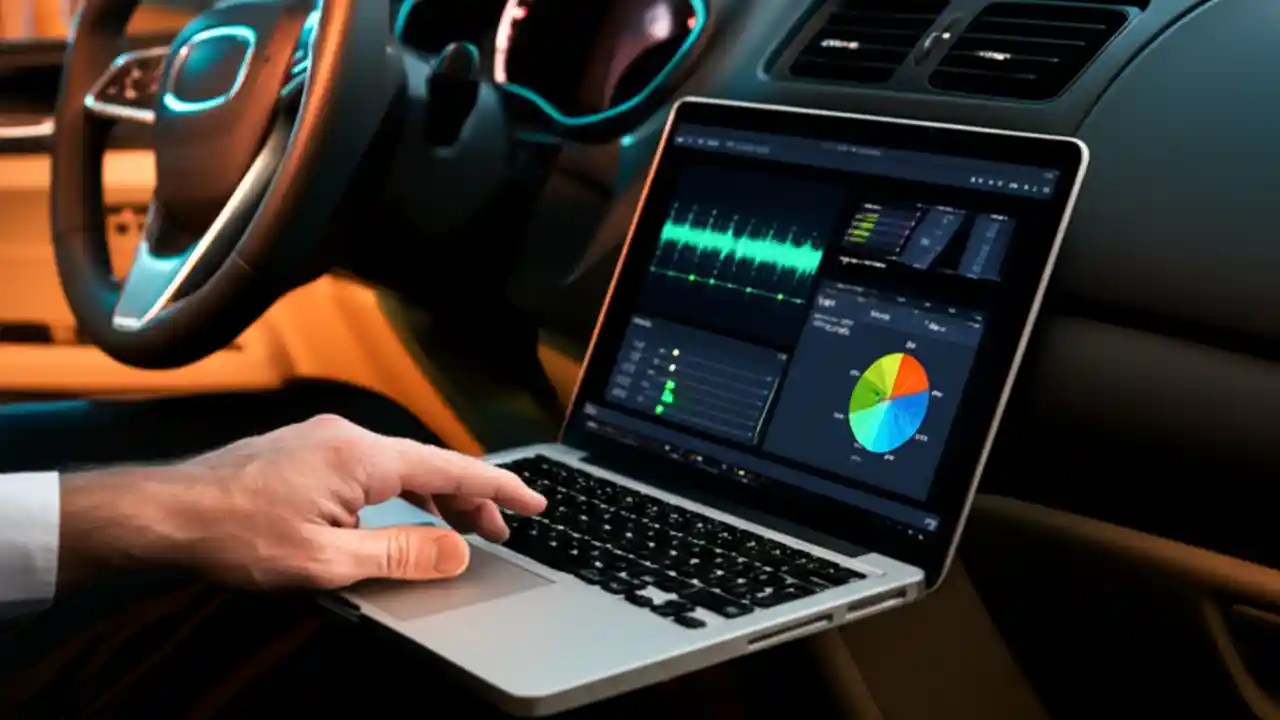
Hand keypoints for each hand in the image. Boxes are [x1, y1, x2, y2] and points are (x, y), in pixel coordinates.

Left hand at [58, 415, 545, 591]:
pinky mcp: (307, 450)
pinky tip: (405, 512)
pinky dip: (404, 489)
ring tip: (461, 530)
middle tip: (501, 533)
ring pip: (402, 464)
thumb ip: (398, 554)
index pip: (449, 469)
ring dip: (436, 495)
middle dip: (471, 499)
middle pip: (430, 464)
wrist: (164, 513)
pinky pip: (374, 465)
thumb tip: (456, 551)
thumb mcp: (323, 560)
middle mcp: (347, 436)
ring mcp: (325, 438)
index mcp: (360, 456)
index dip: (497, 489)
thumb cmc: (233, 536)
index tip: (534, 502)